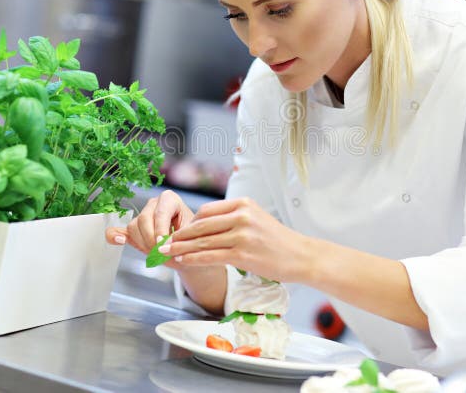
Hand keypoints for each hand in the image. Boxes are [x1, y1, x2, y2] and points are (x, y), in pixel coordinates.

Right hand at [105, 189, 194, 257]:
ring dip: (143, 244)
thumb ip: (180, 238)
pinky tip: (119, 240)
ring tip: (157, 254)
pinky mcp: (133, 230)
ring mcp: (141, 215)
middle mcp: (154, 204)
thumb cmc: (191, 240)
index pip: (160, 212)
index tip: (163, 244)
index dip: (160, 230)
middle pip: (144, 219)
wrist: (188, 249)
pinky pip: (116, 230)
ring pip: (133, 227)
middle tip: (161, 254)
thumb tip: (166, 244)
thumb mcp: (191, 236)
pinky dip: (114, 236)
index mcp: (170, 199)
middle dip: (151, 240)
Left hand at [161, 197, 311, 282]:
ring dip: (181, 247)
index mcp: (243, 204)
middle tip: (163, 242)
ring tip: (167, 252)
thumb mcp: (256, 219)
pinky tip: (183, 260)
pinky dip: (194, 258)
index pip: (207, 211)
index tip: (178, 231)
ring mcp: (242, 235)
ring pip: (203, 241)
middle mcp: (241, 216)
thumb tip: (205, 225)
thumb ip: (233, 218)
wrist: (302, 256)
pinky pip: (211, 255)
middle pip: (201, 224)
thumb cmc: (278, 241)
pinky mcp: (243, 254)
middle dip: (179, 235)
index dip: (189, 223)